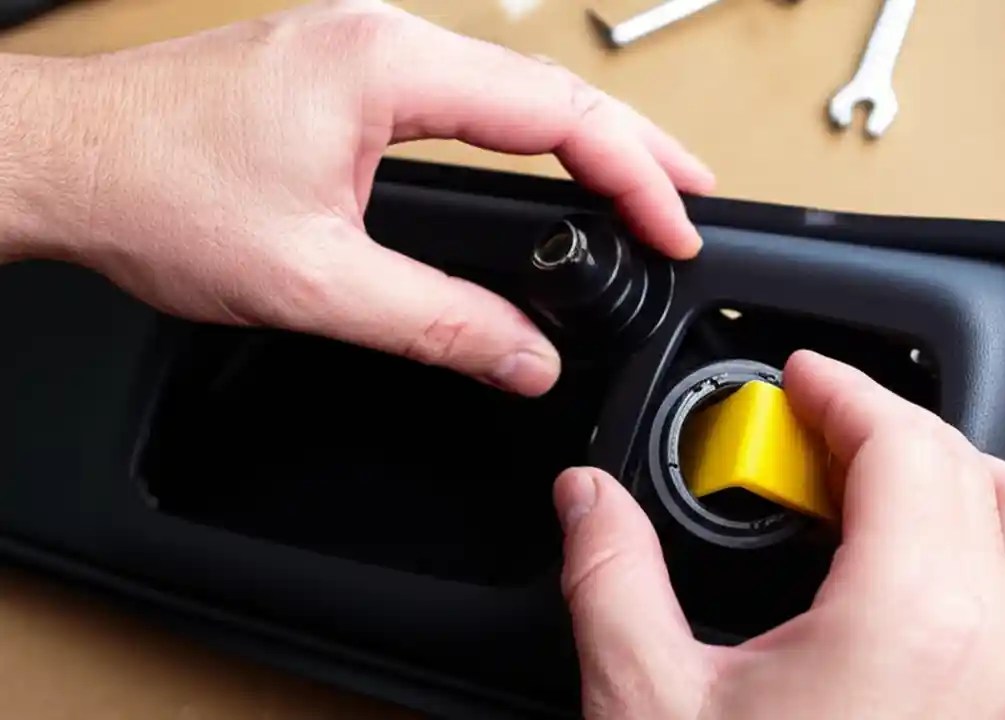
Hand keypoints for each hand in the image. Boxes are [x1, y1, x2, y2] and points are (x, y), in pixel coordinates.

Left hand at [0, 0, 712, 395]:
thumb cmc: (150, 192)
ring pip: (507, 88)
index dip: (634, 174)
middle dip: (634, 145)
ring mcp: (360, 50)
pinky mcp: (340, 73)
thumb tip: (523, 356)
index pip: (555, 117)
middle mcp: (381, 40)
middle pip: (547, 89)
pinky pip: (462, 95)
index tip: (675, 225)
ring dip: (581, 136)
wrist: (57, 162)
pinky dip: (521, 134)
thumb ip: (435, 322)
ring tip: (643, 180)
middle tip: (694, 194)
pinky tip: (543, 158)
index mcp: (387, 68)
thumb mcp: (311, 280)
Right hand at [552, 351, 1004, 718]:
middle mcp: (986, 644)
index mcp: (905, 619)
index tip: (801, 379)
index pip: (904, 445)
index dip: (843, 390)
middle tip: (812, 430)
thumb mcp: (650, 700)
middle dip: (888, 424)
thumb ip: (611, 576)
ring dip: (968, 478)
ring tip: (886, 482)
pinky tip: (952, 568)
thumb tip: (588, 500)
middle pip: (971, 465)